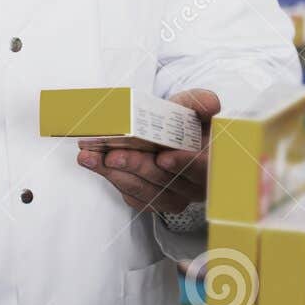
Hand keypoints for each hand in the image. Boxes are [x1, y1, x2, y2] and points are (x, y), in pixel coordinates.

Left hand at [76, 89, 219, 214]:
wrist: (171, 134)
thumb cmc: (185, 122)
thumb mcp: (193, 107)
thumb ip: (201, 102)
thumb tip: (210, 104)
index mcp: (211, 161)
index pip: (202, 168)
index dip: (184, 164)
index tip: (163, 158)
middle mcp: (195, 186)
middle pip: (166, 181)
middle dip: (137, 167)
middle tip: (113, 155)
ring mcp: (174, 197)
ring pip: (146, 191)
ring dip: (117, 174)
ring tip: (93, 157)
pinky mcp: (154, 201)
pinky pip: (134, 196)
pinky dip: (113, 179)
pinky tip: (96, 164)